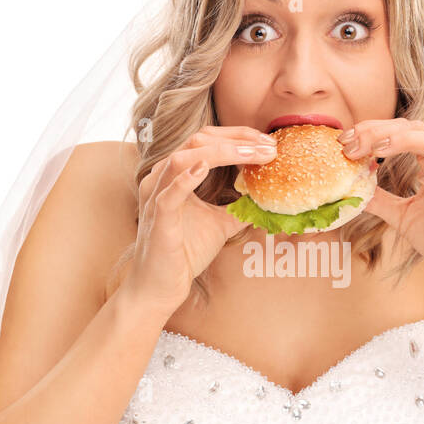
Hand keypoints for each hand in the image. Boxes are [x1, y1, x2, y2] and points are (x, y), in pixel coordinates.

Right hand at [123, 125, 275, 317]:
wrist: (161, 287)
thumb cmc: (184, 253)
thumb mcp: (220, 223)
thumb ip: (238, 207)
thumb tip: (266, 197)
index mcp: (176, 174)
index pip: (207, 139)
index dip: (239, 137)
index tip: (268, 144)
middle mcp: (162, 178)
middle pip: (198, 139)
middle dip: (236, 140)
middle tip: (268, 146)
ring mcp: (156, 196)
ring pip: (182, 157)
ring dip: (221, 152)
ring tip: (251, 154)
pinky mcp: (156, 219)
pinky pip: (168, 194)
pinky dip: (186, 179)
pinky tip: (206, 168)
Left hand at [341, 119, 423, 303]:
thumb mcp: (401, 216)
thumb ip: (379, 200)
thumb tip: (351, 190)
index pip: (401, 131)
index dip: (372, 130)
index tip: (345, 141)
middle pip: (416, 127)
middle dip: (381, 131)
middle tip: (352, 143)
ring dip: (408, 140)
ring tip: (380, 150)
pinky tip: (423, 179)